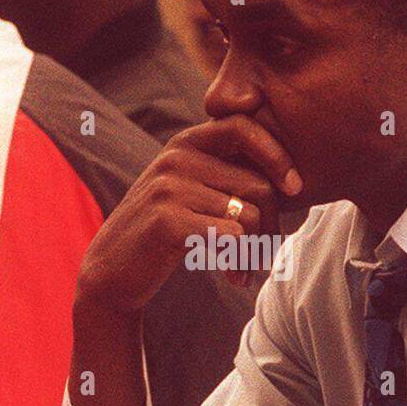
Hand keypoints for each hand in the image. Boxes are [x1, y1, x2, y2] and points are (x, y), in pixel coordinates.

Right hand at [76, 115, 302, 313]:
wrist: (111, 273)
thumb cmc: (164, 235)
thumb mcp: (191, 194)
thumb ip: (226, 176)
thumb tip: (292, 181)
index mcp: (185, 144)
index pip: (245, 127)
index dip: (277, 155)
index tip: (295, 189)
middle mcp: (176, 158)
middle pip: (258, 184)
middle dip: (270, 227)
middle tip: (264, 258)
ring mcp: (168, 187)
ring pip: (248, 215)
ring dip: (255, 253)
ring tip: (244, 273)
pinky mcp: (166, 220)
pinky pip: (231, 236)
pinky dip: (240, 261)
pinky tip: (232, 278)